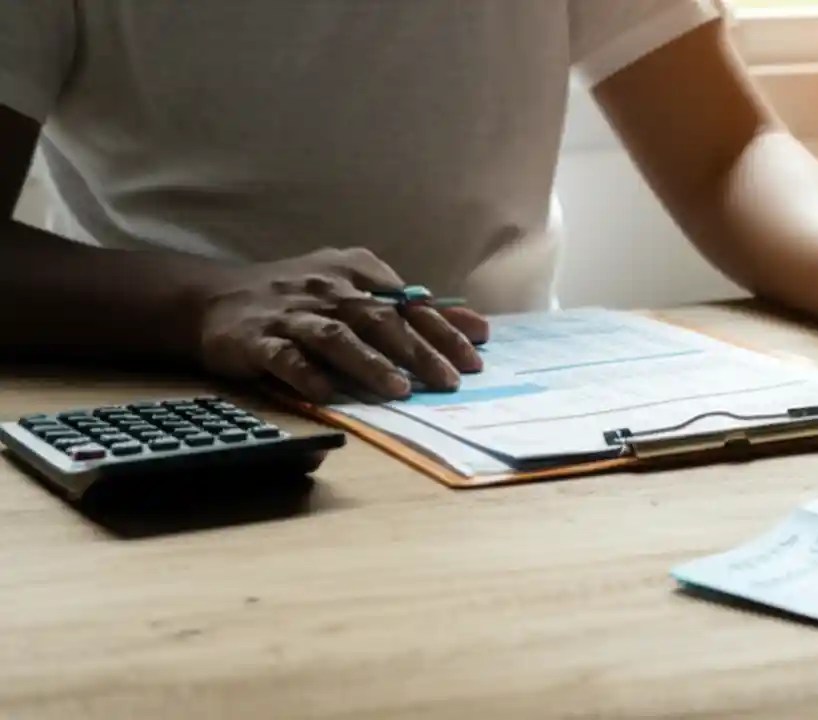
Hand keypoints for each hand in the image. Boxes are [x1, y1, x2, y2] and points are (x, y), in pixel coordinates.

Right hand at [194, 247, 487, 401]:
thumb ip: (411, 308)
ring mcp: (290, 314)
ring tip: (399, 390)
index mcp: (354, 272)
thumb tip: (475, 327)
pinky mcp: (255, 339)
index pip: (408, 302)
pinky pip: (284, 357)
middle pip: (380, 319)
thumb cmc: (297, 296)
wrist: (211, 298)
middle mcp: (326, 289)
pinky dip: (306, 375)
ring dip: (370, 363)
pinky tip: (328, 394)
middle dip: (419, 351)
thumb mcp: (354, 288)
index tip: (475, 355)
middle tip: (449, 380)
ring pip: (336, 336)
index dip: (444, 329)